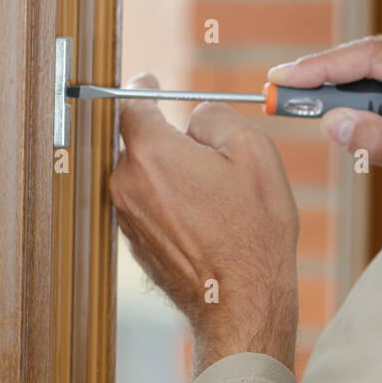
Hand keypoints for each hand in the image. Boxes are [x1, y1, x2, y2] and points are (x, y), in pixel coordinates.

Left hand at [109, 73, 298, 376]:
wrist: (241, 300)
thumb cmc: (253, 229)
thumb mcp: (253, 152)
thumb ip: (217, 116)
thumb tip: (196, 117)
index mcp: (151, 154)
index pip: (131, 104)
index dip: (143, 88)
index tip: (149, 81)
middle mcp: (128, 184)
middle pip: (140, 142)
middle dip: (170, 139)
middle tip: (211, 153)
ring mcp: (128, 217)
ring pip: (146, 176)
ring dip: (172, 174)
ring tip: (218, 195)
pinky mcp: (136, 244)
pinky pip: (150, 206)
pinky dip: (172, 203)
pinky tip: (207, 219)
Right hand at [268, 29, 381, 186]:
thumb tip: (331, 125)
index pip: (370, 56)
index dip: (321, 67)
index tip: (281, 77)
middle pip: (367, 54)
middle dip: (324, 76)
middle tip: (277, 94)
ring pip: (373, 60)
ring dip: (341, 84)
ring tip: (300, 101)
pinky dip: (360, 87)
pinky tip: (339, 106)